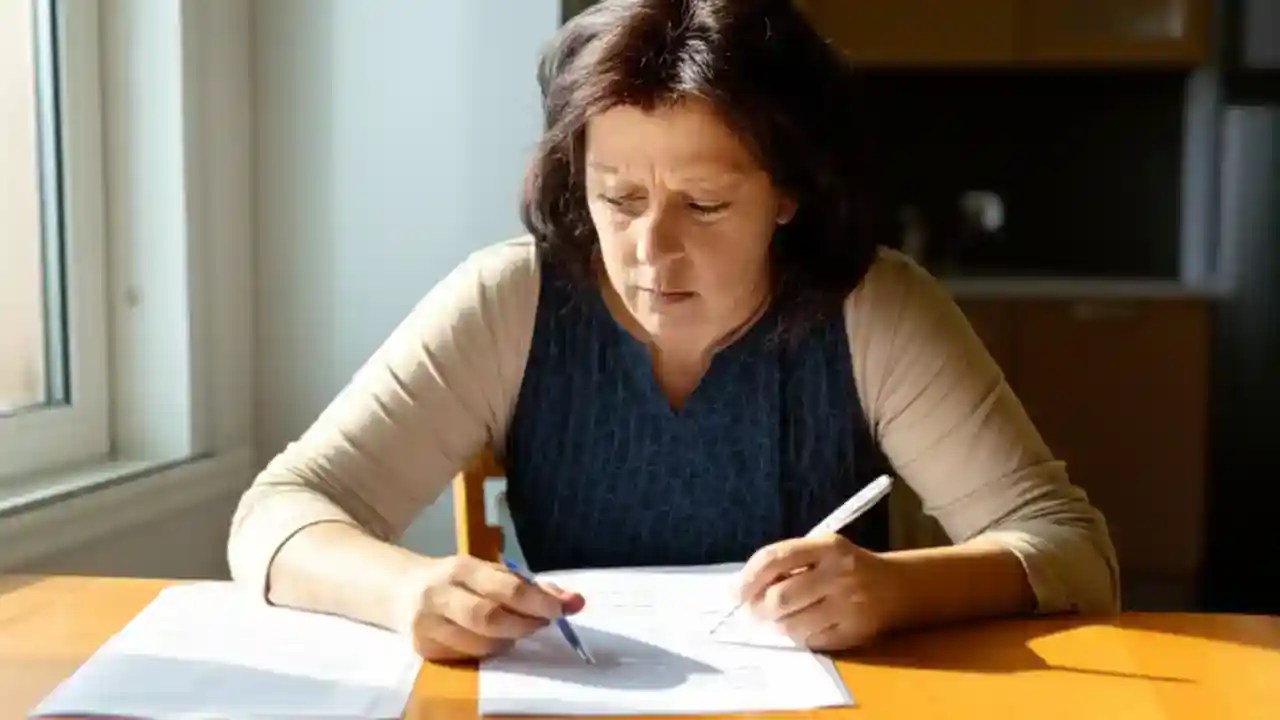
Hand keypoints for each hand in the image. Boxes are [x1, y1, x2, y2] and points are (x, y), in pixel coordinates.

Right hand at [394, 555, 584, 660]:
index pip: (506, 588)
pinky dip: (487, 652)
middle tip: (544, 623)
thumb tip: (574, 601)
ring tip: (517, 629)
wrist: (400, 591)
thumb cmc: (456, 580)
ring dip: (509, 641)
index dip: (539, 602)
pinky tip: (490, 640)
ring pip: (481, 645)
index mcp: (460, 568)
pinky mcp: (423, 649)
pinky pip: (467, 658)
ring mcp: (428, 625)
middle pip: (490, 619)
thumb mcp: (488, 572)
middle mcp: (440, 595)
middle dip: (524, 625)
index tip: (565, 609)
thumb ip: (529, 586)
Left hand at [739, 535, 903, 650]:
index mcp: (827, 546)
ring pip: (793, 624)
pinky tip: (805, 627)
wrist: (898, 587)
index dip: (749, 578)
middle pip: (780, 598)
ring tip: (781, 620)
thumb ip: (787, 563)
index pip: (775, 558)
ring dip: (779, 625)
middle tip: (755, 612)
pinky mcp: (855, 631)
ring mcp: (849, 605)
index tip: (734, 593)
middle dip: (759, 608)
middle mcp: (839, 573)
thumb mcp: (822, 551)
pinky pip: (812, 641)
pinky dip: (800, 637)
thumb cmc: (847, 566)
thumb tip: (740, 590)